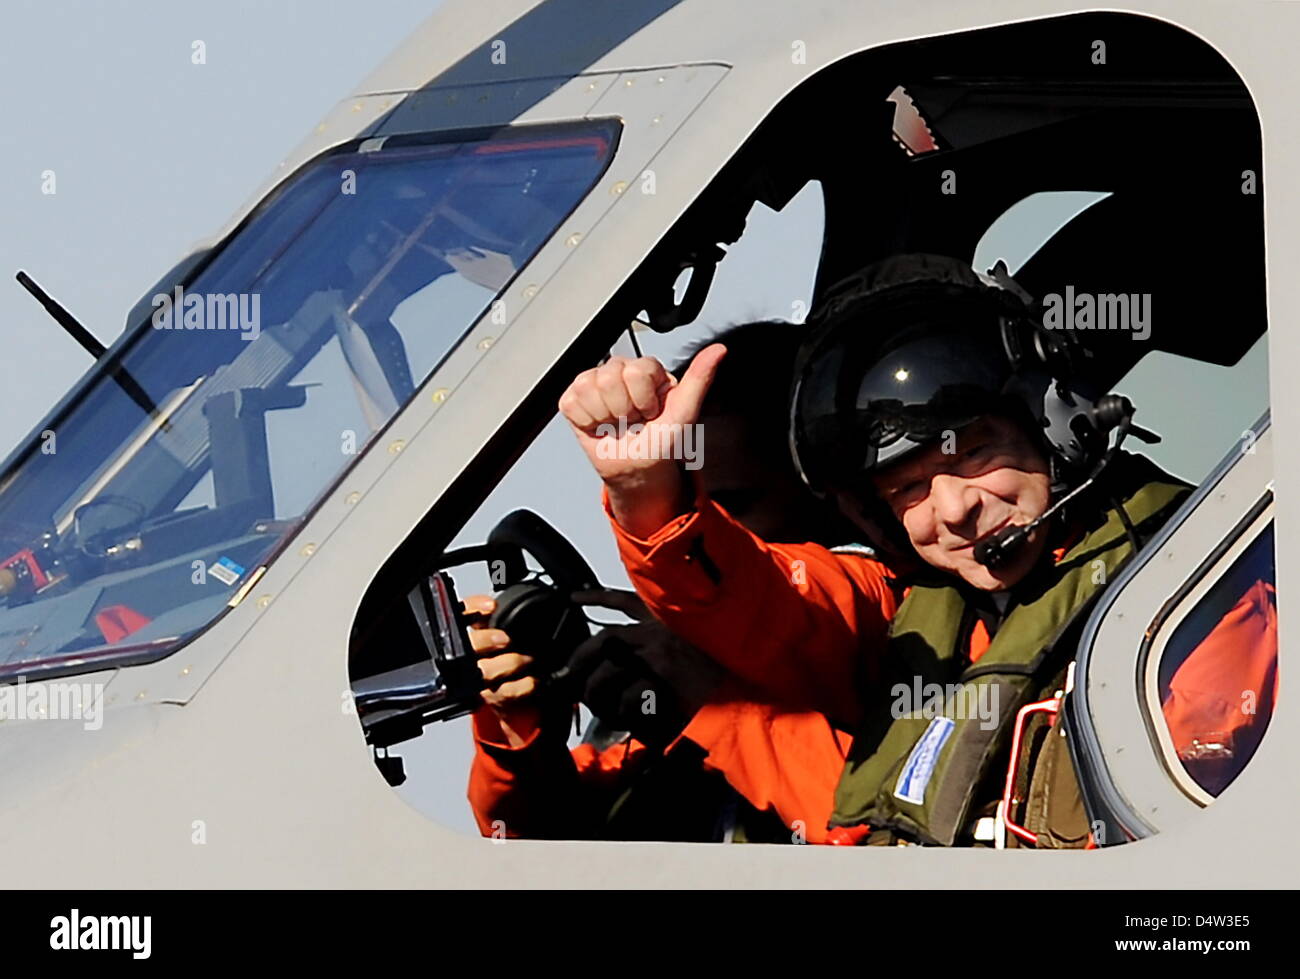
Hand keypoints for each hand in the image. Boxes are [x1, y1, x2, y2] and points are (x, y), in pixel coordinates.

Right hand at [465, 594, 541, 747]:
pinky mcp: (495, 700)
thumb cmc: (504, 661)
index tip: (491, 607)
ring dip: (511, 662)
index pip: (462, 615)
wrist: (511, 698)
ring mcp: (480, 682)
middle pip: (467, 647)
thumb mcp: (500, 634)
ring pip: (486, 671)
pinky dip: (525, 684)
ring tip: (527, 660)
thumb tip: (502, 604)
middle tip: (506, 639)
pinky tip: (532, 679)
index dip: (473, 608)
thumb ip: (497, 618)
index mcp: (470, 637)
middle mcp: (468, 660)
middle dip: (486, 640)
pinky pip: (508, 691)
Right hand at [558, 345, 725, 537]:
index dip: (644, 400)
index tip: (651, 413)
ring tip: (617, 424)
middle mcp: (619, 369)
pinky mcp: (573, 398)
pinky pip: (572, 403)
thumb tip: (718, 350)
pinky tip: (600, 425)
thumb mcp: (685, 412)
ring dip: (606, 417)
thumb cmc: (662, 441)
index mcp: (646, 369)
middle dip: (624, 409)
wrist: (638, 469)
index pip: (636, 371)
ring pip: (589, 388)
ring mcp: (594, 382)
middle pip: (610, 378)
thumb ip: (700, 378)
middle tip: (633, 420)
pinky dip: (588, 422)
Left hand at [567, 589, 726, 746]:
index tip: (573, 598)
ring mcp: (660, 653)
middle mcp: (659, 630)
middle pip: (605, 639)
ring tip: (596, 702)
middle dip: (582, 658)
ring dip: (597, 690)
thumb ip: (665, 636)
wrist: (747, 675)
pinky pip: (630, 694)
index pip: (624, 600)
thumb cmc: (722, 660)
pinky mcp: (665, 678)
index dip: (596, 596)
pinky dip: (623, 709)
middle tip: (572, 674)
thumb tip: (634, 654)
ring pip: (610, 670)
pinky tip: (626, 716)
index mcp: (665, 617)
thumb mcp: (693, 637)